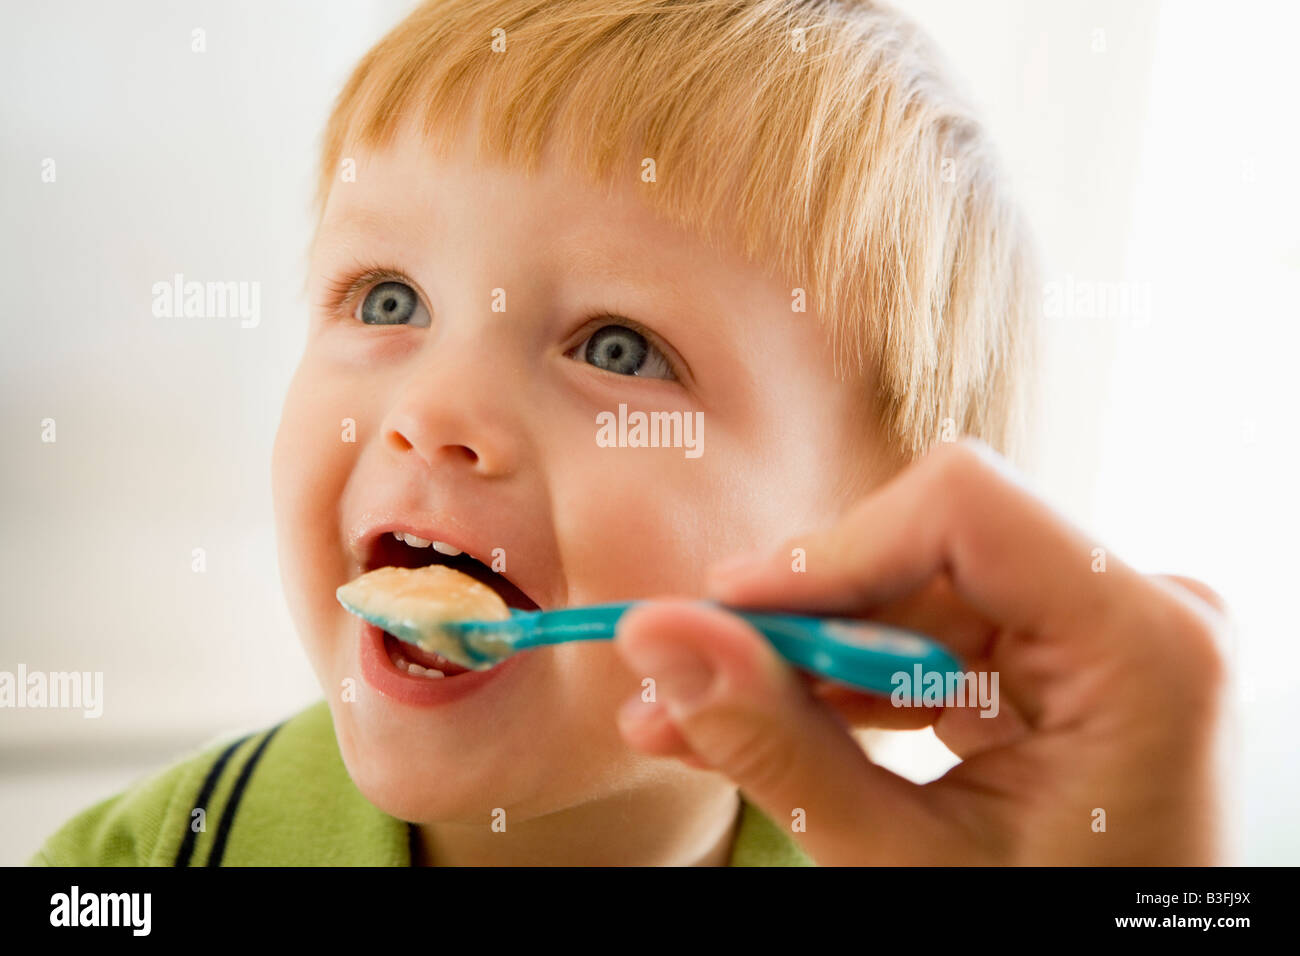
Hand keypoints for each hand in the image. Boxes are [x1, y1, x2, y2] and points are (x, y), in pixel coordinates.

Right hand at [613, 439, 1230, 863]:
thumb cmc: (1053, 945)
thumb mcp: (908, 866)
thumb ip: (777, 745)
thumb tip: (661, 637)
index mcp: (1145, 648)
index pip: (963, 507)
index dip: (830, 550)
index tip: (725, 610)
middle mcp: (1134, 616)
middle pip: (923, 552)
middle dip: (794, 621)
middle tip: (683, 675)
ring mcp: (1098, 640)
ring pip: (908, 599)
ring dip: (800, 662)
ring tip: (696, 718)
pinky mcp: (1057, 671)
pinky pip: (928, 644)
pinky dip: (844, 688)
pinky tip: (764, 724)